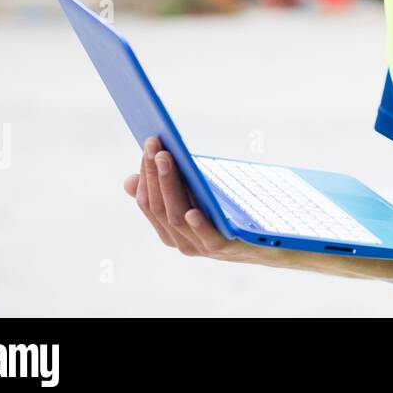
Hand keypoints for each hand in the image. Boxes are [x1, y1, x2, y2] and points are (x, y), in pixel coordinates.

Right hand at [123, 135, 257, 263]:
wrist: (262, 243)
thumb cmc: (225, 216)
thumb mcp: (194, 199)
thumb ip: (167, 191)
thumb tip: (129, 179)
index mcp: (168, 229)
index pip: (147, 201)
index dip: (146, 173)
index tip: (149, 144)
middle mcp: (179, 240)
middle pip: (159, 206)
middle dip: (154, 172)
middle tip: (155, 144)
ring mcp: (199, 246)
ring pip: (176, 216)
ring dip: (169, 185)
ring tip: (167, 159)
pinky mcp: (224, 248)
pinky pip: (207, 238)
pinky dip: (198, 225)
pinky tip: (193, 210)